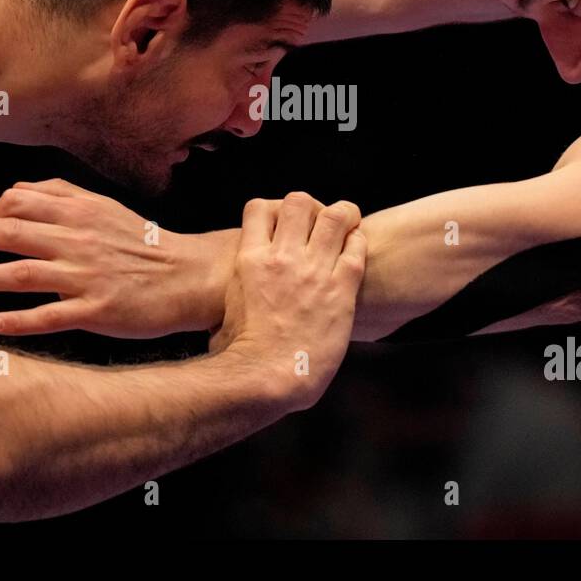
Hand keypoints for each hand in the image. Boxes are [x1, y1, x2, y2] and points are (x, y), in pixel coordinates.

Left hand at [0, 179, 229, 337]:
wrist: (188, 277)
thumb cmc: (143, 245)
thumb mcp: (106, 209)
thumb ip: (63, 197)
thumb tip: (15, 193)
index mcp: (80, 211)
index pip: (20, 200)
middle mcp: (79, 240)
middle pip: (12, 232)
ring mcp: (87, 276)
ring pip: (24, 273)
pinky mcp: (97, 310)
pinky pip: (51, 315)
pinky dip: (21, 319)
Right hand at [213, 193, 365, 411]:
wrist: (266, 378)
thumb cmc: (240, 356)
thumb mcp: (224, 315)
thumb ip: (233, 299)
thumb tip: (223, 312)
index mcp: (250, 260)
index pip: (259, 208)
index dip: (274, 209)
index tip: (283, 224)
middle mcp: (282, 258)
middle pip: (298, 202)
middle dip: (310, 206)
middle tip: (319, 222)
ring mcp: (313, 270)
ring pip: (334, 216)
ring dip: (342, 216)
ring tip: (346, 225)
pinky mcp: (340, 289)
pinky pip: (356, 249)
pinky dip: (358, 243)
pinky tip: (355, 252)